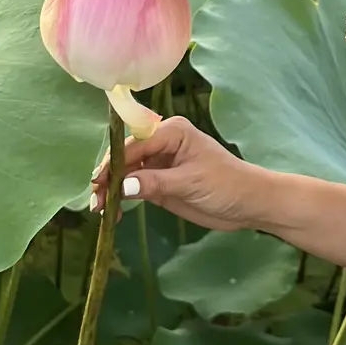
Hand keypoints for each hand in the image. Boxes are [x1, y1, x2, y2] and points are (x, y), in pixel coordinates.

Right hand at [90, 117, 268, 232]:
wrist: (248, 205)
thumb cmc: (227, 185)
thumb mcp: (190, 183)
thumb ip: (155, 183)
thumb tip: (123, 186)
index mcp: (171, 132)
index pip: (134, 145)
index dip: (114, 163)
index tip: (98, 182)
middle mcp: (161, 143)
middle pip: (125, 157)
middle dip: (109, 178)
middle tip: (96, 201)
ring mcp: (159, 164)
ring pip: (126, 174)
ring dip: (112, 190)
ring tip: (100, 210)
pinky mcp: (159, 183)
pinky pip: (134, 187)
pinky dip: (122, 198)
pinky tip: (113, 213)